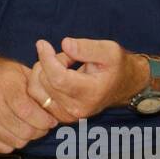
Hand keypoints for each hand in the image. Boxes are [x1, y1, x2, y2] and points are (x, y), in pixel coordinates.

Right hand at [0, 56, 59, 153]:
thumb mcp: (18, 71)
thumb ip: (38, 87)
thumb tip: (58, 106)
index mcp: (4, 85)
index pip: (29, 113)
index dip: (45, 121)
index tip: (50, 120)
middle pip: (24, 131)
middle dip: (39, 131)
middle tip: (41, 125)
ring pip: (15, 142)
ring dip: (26, 137)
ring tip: (26, 126)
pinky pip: (2, 148)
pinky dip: (11, 142)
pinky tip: (11, 130)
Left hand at [32, 37, 146, 122]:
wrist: (123, 86)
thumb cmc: (116, 67)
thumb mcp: (110, 51)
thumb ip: (87, 48)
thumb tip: (65, 44)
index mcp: (91, 93)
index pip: (58, 78)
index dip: (47, 59)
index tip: (42, 43)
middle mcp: (77, 109)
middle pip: (46, 81)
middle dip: (51, 62)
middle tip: (70, 56)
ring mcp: (67, 115)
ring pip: (36, 89)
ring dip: (44, 71)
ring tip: (64, 65)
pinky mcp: (59, 115)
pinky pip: (37, 96)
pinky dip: (40, 81)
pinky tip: (55, 74)